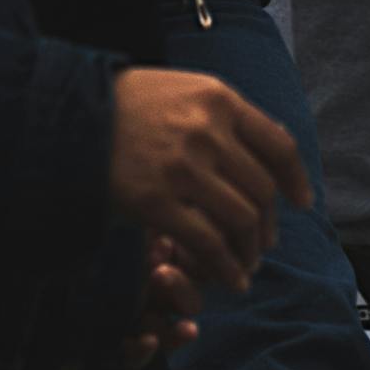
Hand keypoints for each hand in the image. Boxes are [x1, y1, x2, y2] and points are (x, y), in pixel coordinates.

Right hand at [105, 63, 304, 307]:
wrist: (68, 115)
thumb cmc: (127, 104)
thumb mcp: (182, 90)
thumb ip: (222, 116)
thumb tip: (263, 154)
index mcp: (219, 99)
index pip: (278, 145)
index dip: (296, 179)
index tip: (301, 202)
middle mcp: (207, 131)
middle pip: (262, 190)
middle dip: (269, 225)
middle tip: (264, 244)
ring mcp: (183, 167)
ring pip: (242, 219)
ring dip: (250, 251)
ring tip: (245, 265)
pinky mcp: (156, 201)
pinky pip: (208, 242)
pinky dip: (226, 267)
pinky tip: (229, 279)